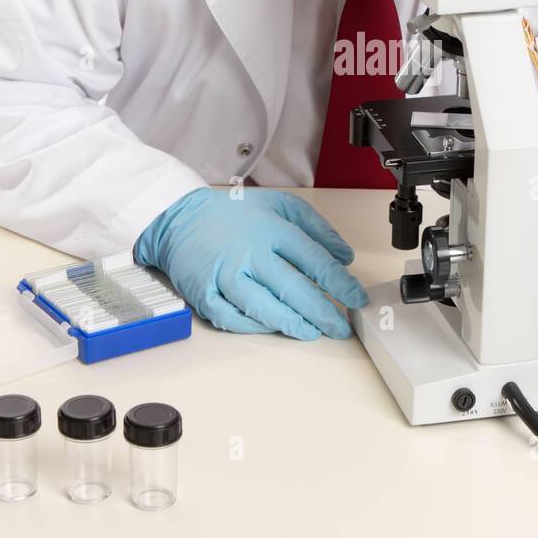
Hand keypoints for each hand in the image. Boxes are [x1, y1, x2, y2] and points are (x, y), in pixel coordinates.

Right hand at [134, 187, 368, 339]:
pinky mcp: (205, 294)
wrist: (181, 219)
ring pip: (265, 308)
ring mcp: (225, 276)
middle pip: (294, 289)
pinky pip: (234, 319)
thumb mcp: (281, 205)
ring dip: (293, 324)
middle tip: (341, 327)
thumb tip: (344, 256)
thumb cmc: (234, 214)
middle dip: (323, 313)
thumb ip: (317, 228)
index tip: (356, 298)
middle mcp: (250, 253)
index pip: (315, 262)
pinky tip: (275, 327)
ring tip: (313, 332)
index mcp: (272, 229)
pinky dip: (257, 326)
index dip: (340, 284)